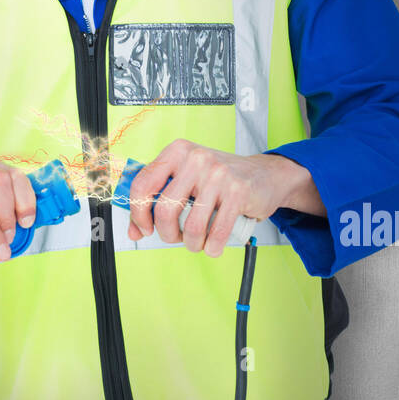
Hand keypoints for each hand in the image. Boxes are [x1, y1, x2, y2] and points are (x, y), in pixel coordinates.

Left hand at [126, 139, 323, 256]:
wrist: (264, 174)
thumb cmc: (219, 179)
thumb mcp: (186, 179)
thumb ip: (158, 200)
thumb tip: (134, 229)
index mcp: (177, 152)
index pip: (143, 184)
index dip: (137, 213)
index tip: (144, 228)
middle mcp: (196, 159)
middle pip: (165, 210)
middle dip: (167, 234)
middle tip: (175, 237)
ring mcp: (218, 174)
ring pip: (190, 227)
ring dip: (191, 244)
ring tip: (197, 241)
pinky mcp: (238, 192)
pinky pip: (216, 233)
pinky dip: (211, 248)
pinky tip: (212, 245)